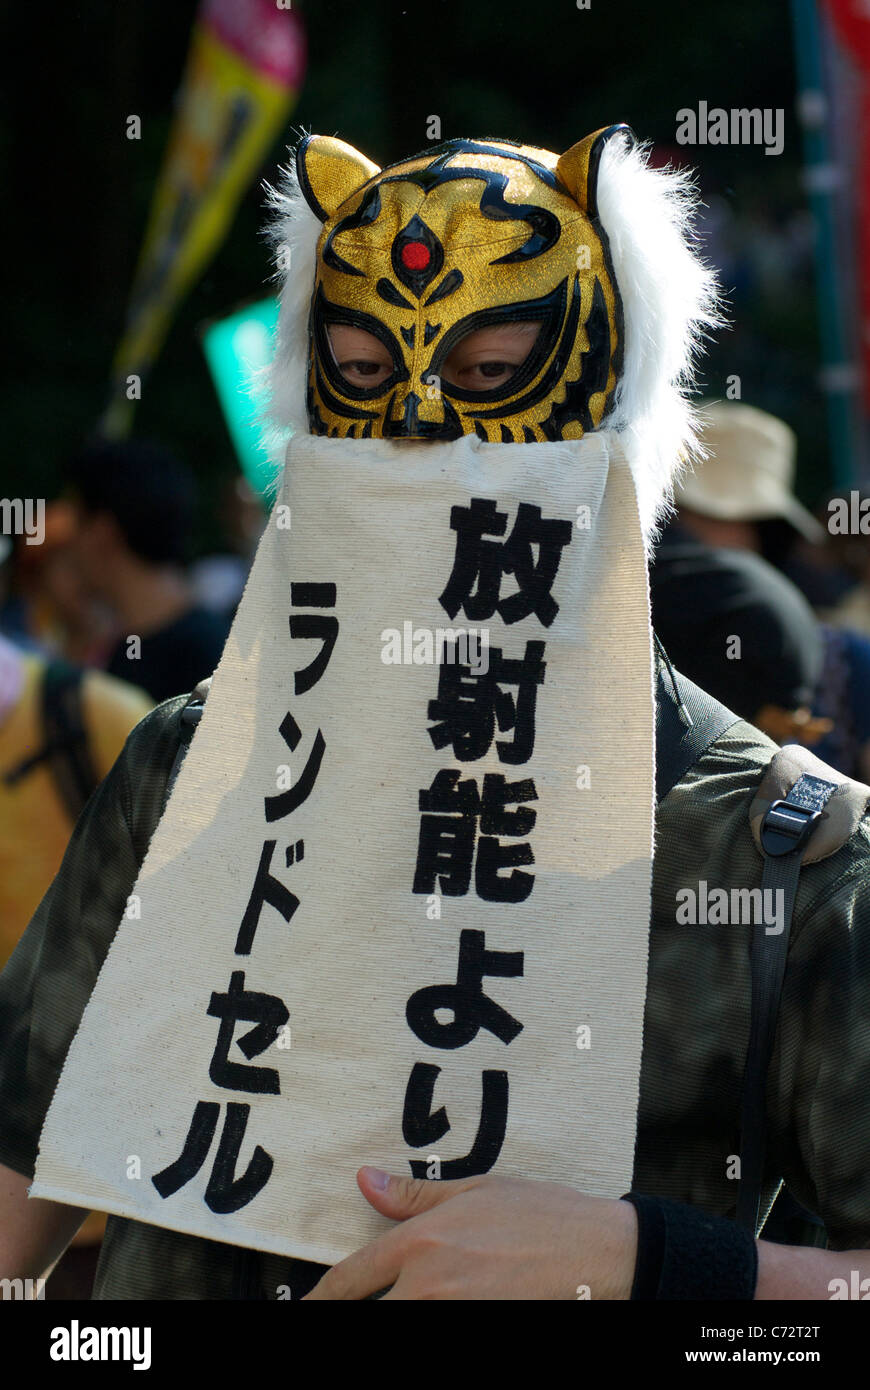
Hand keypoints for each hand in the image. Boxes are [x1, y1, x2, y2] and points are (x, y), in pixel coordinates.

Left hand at [302, 1167, 637, 1299]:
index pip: (351, 1280)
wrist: (599, 1253)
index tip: (306, 1306)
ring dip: (391, 1314)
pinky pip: (436, 1331)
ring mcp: (454, 1314)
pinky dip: (422, 1320)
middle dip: (348, 1312)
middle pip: (370, 1314)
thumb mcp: (475, 1191)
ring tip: (393, 1300)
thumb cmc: (542, 1214)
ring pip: (400, 1323)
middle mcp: (430, 1285)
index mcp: (423, 1243)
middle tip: (333, 1308)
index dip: (321, 1299)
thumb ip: (413, 1197)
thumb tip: (365, 1180)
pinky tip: (424, 1308)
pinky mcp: (479, 1327)